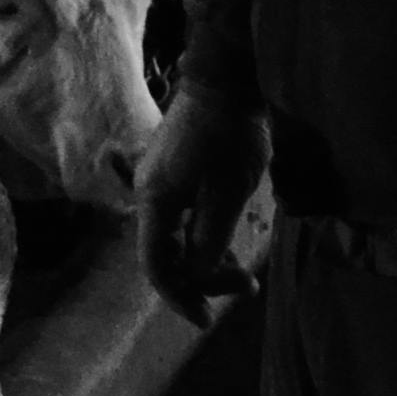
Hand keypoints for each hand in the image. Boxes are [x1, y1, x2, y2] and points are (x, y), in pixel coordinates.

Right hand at [137, 84, 269, 324]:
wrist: (225, 76)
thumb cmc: (229, 134)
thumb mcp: (228, 193)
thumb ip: (210, 239)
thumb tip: (198, 272)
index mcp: (155, 202)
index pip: (156, 265)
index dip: (180, 296)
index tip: (206, 319)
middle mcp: (150, 195)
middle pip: (167, 253)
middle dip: (204, 278)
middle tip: (246, 289)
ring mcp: (161, 181)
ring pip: (179, 236)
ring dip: (208, 258)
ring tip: (245, 274)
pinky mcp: (176, 170)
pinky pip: (185, 216)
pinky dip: (205, 235)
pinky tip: (230, 241)